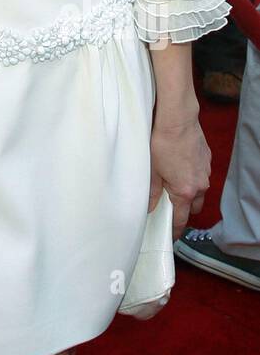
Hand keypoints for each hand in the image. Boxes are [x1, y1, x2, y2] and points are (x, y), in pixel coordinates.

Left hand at [149, 114, 210, 241]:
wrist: (177, 119)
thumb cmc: (162, 143)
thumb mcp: (152, 171)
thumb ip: (151, 193)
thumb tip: (149, 207)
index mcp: (186, 192)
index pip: (181, 219)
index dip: (175, 229)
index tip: (170, 235)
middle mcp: (200, 184)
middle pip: (193, 207)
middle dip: (182, 210)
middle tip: (168, 206)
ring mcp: (205, 171)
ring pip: (199, 190)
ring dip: (188, 191)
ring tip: (172, 183)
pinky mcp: (206, 158)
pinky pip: (201, 174)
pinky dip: (192, 175)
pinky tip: (179, 166)